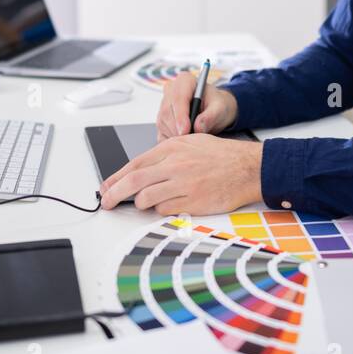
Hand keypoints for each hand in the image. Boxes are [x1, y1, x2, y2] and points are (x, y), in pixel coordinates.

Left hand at [99, 134, 262, 213]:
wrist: (247, 168)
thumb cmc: (220, 156)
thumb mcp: (189, 143)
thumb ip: (164, 155)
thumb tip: (140, 170)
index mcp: (171, 148)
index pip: (134, 164)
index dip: (115, 178)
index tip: (105, 187)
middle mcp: (174, 165)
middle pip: (133, 182)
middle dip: (114, 194)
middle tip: (106, 202)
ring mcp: (183, 185)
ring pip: (146, 199)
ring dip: (142, 203)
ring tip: (147, 201)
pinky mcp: (192, 202)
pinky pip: (165, 210)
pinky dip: (162, 209)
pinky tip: (170, 204)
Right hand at [156, 72, 237, 140]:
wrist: (214, 110)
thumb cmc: (217, 105)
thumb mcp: (220, 108)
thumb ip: (211, 116)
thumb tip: (198, 127)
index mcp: (185, 81)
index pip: (178, 97)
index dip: (180, 115)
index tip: (185, 130)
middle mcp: (171, 90)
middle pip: (167, 112)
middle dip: (179, 129)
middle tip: (192, 141)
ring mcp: (163, 105)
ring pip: (163, 124)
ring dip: (176, 136)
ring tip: (192, 141)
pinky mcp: (161, 119)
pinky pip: (162, 133)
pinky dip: (172, 141)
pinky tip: (185, 142)